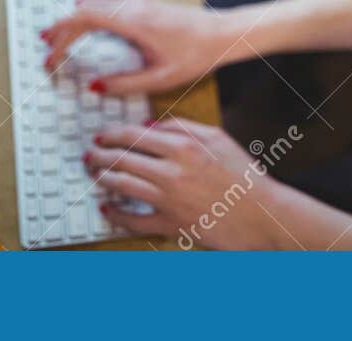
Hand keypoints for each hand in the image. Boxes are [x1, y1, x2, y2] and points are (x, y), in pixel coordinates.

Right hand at [40, 0, 244, 94]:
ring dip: (74, 15)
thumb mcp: (161, 78)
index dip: (62, 36)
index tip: (52, 58)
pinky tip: (86, 8)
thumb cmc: (197, 56)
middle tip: (45, 48)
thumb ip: (125, 84)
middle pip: (85, 8)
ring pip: (97, 0)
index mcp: (133, 22)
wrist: (224, 33)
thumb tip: (92, 86)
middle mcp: (133, 6)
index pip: (84, 19)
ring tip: (57, 32)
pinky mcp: (146, 4)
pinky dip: (92, 4)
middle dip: (61, 28)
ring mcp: (140, 2)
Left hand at [85, 118, 292, 248]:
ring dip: (102, 179)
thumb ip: (183, 127)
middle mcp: (172, 172)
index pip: (135, 136)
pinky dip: (115, 215)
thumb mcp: (218, 139)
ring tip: (93, 174)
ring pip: (123, 186)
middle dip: (99, 156)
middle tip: (89, 154)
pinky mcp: (170, 225)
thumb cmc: (243, 176)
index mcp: (184, 146)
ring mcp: (169, 200)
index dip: (112, 135)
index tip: (102, 136)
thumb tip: (151, 126)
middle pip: (122, 160)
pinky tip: (106, 209)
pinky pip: (134, 221)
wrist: (262, 214)